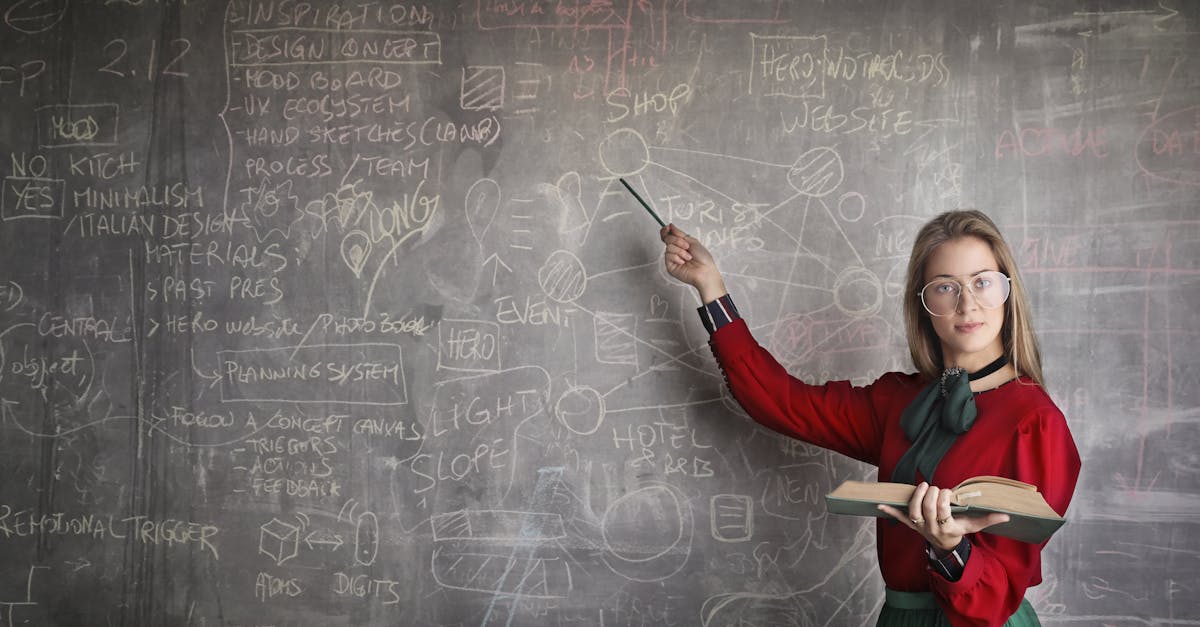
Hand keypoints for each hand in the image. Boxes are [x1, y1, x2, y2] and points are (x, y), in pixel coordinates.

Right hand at [659, 223, 725, 300]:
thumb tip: (671, 226)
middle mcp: (676, 250)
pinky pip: (668, 256)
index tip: (668, 227)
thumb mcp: (692, 241)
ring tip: (688, 257)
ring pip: (668, 247)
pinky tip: (683, 262)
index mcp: (681, 244)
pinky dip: (677, 257)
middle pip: (667, 239)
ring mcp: (672, 258)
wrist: (705, 270)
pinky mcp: (670, 266)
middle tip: (687, 246)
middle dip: (677, 241)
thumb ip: (680, 234)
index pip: (669, 235)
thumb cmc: (703, 258)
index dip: (666, 231)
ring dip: (680, 251)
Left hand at [877, 482, 1010, 552]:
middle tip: (937, 487)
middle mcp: (931, 528)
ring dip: (916, 497)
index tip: (948, 492)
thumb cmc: (960, 531)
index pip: (942, 512)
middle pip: (926, 509)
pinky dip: (889, 511)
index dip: (944, 499)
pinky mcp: (910, 524)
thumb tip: (1006, 515)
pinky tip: (879, 504)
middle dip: (931, 495)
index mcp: (947, 528)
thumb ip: (989, 520)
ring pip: (913, 511)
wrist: (945, 546)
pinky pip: (899, 518)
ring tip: (923, 485)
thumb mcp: (974, 526)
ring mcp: (919, 526)